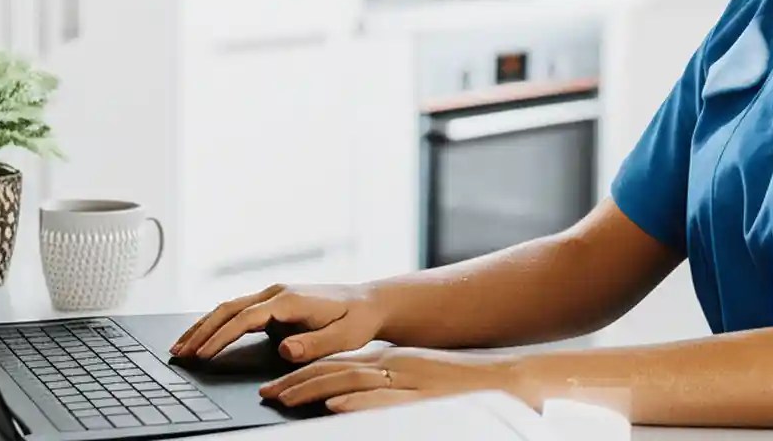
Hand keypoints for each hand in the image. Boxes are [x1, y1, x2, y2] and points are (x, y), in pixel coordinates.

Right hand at [171, 283, 385, 362]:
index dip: (221, 337)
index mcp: (290, 299)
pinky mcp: (274, 303)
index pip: (245, 318)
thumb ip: (314, 345)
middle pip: (228, 309)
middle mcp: (277, 292)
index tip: (202, 354)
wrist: (369, 303)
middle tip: (179, 353)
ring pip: (229, 308)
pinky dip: (218, 324)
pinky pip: (238, 312)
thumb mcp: (343, 337)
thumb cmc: (357, 321)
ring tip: (181, 347)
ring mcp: (274, 295)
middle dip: (201, 331)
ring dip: (204, 326)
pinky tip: (205, 337)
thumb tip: (284, 349)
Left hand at [258, 347, 536, 414]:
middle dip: (295, 384)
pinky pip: (384, 401)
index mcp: (393, 365)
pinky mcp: (421, 398)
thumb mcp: (418, 385)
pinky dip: (357, 402)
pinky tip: (334, 407)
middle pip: (336, 372)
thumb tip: (345, 401)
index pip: (339, 367)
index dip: (302, 377)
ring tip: (282, 400)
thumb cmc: (464, 391)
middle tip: (265, 395)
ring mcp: (407, 383)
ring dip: (311, 391)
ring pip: (350, 382)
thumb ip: (386, 390)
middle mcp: (395, 369)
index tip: (274, 389)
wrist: (507, 383)